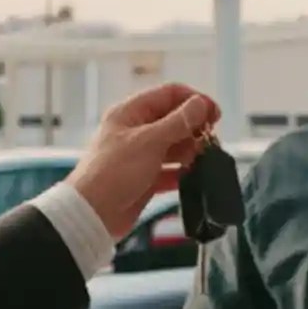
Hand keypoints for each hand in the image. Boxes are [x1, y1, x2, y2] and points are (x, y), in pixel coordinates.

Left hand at [66, 82, 219, 239]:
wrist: (92, 214)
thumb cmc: (115, 172)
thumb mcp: (149, 142)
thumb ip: (178, 122)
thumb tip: (201, 104)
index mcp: (131, 112)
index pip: (169, 94)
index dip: (194, 100)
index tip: (215, 115)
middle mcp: (135, 130)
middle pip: (174, 120)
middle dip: (195, 128)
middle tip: (211, 141)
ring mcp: (140, 155)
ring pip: (174, 145)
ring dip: (191, 150)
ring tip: (204, 160)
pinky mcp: (145, 178)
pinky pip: (170, 169)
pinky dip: (182, 171)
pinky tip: (193, 176)